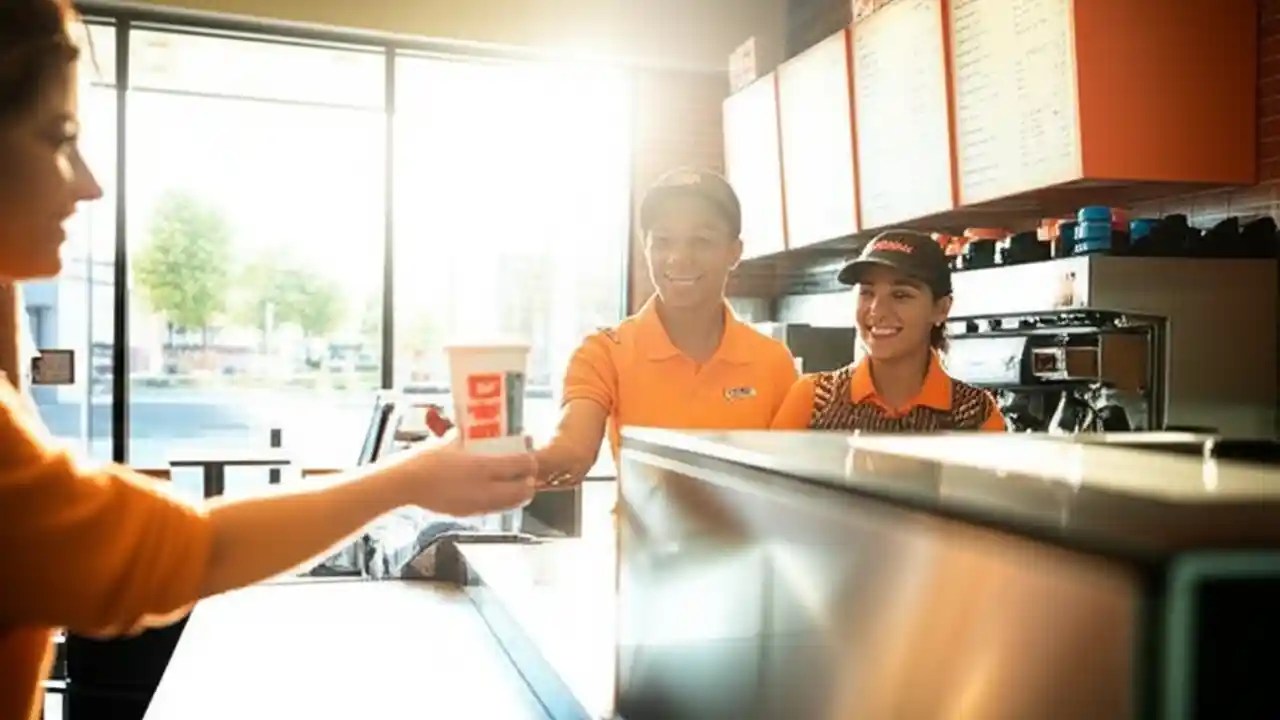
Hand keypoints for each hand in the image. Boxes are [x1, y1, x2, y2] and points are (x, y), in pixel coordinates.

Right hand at [391, 438, 537, 516]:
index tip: (530, 455)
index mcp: (482, 466)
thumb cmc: (425, 458)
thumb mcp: (450, 441)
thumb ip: (466, 435)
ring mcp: (477, 504)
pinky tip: (495, 494)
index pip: (520, 466)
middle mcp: (484, 489)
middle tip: (527, 474)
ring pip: (511, 504)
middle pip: (523, 491)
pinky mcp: (468, 514)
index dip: (530, 461)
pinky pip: (494, 510)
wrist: (405, 484)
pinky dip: (502, 503)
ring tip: (516, 485)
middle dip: (529, 482)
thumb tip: (475, 427)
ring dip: (518, 495)